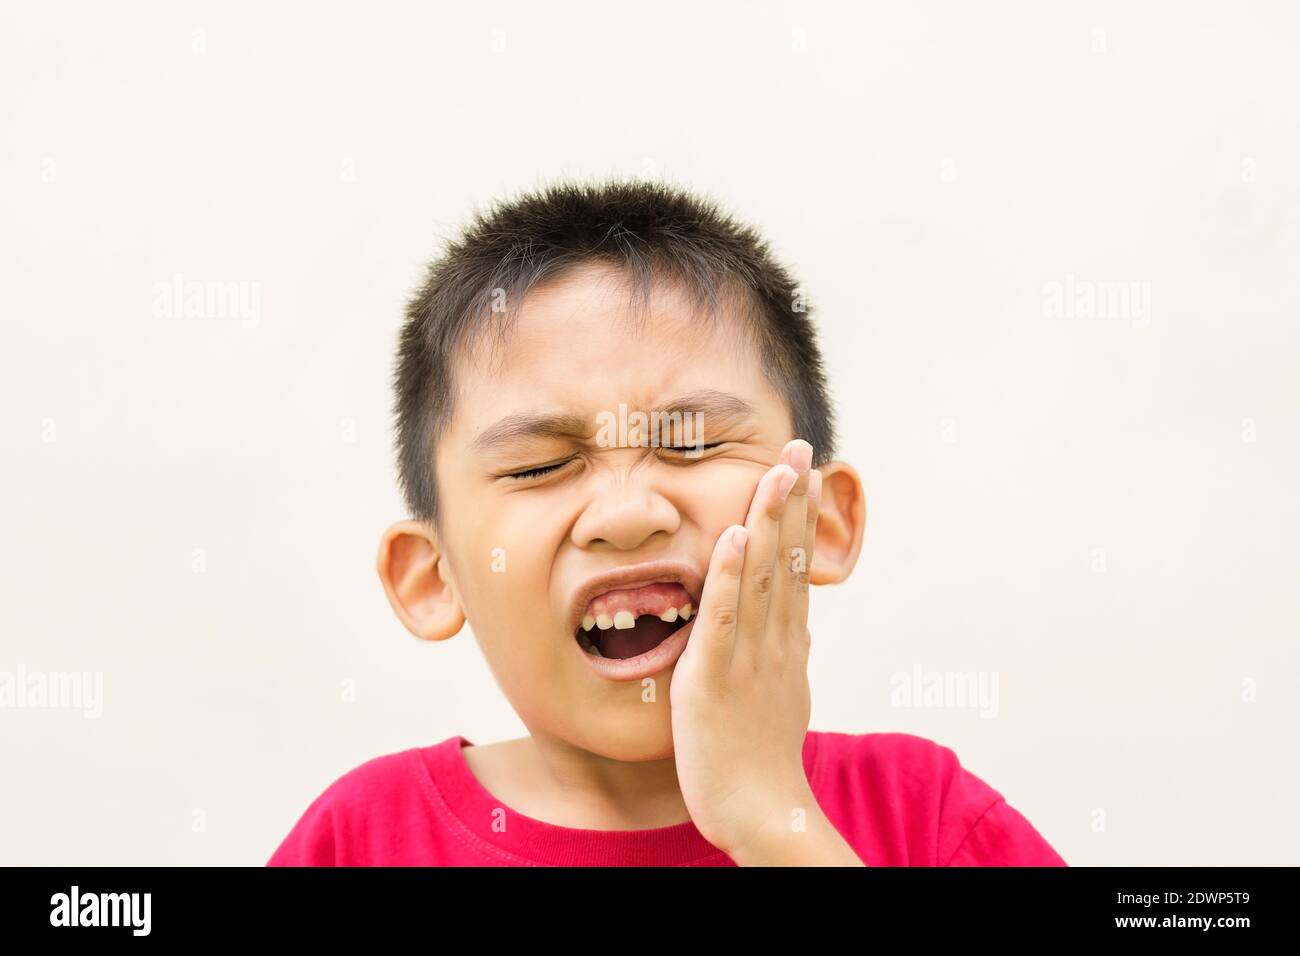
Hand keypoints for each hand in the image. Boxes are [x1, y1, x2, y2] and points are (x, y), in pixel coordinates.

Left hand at [669, 438, 824, 858]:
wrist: (762, 813)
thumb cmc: (762, 760)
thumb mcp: (782, 696)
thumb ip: (784, 656)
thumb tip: (797, 627)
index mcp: (787, 644)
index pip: (795, 568)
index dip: (800, 519)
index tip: (806, 474)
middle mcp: (775, 641)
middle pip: (786, 559)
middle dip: (792, 501)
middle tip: (800, 447)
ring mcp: (748, 657)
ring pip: (761, 576)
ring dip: (768, 520)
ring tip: (776, 471)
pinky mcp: (715, 677)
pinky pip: (724, 617)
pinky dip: (732, 575)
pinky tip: (737, 537)